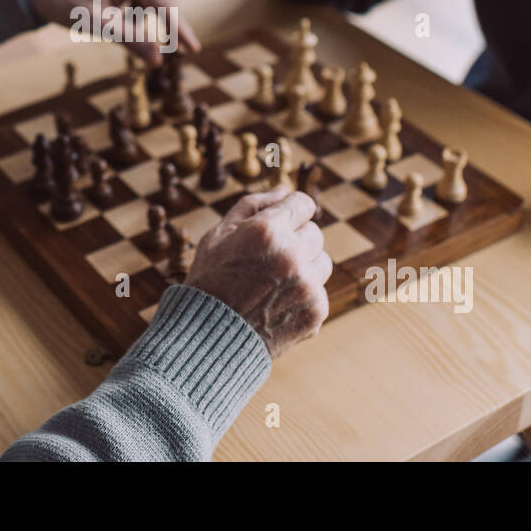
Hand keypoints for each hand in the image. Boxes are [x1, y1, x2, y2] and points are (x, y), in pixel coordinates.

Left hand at [18, 0, 199, 66]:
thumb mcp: (95, 25)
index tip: (194, 49)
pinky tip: (122, 22)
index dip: (180, 29)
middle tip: (168, 51)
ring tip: (130, 35)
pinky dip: (139, 10)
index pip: (165, 3)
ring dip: (151, 18)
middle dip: (167, 24)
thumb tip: (158, 60)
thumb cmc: (59, 0)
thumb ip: (130, 40)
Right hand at [185, 185, 330, 357]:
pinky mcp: (316, 310)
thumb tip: (284, 190)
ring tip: (272, 283)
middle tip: (267, 260)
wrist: (208, 340)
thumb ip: (252, 206)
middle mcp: (291, 254)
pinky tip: (275, 304)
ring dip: (304, 267)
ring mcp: (307, 284)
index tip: (280, 224)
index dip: (290, 212)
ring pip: (322, 261)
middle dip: (294, 240)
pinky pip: (319, 290)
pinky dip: (302, 295)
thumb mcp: (218, 235)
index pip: (303, 203)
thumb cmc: (209, 281)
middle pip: (314, 232)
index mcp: (266, 230)